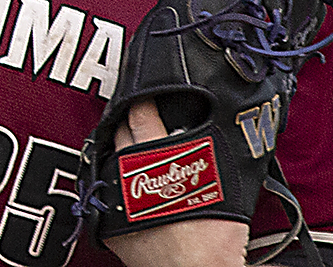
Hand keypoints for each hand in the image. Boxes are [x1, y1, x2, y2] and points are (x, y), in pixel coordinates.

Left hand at [102, 100, 247, 266]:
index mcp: (157, 162)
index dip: (142, 102)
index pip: (141, 118)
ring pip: (111, 163)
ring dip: (120, 153)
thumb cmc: (213, 239)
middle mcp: (131, 177)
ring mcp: (118, 202)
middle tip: (137, 116)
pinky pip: (108, 194)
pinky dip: (116, 184)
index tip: (145, 95)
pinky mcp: (112, 227)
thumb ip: (216, 154)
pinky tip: (125, 181)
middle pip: (121, 137)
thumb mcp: (224, 184)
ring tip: (130, 145)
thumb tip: (222, 131)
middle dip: (128, 123)